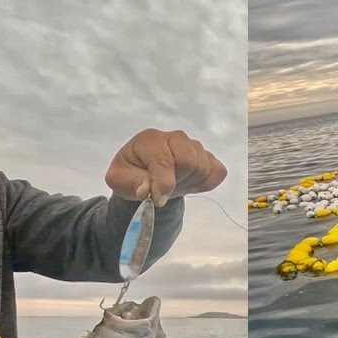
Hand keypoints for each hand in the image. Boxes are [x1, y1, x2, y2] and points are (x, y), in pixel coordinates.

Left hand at [106, 129, 227, 206]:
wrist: (147, 175)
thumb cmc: (132, 174)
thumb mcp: (119, 181)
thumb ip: (131, 184)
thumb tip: (146, 190)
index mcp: (150, 140)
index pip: (164, 160)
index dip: (163, 184)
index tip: (158, 200)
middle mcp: (175, 137)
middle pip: (189, 161)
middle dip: (178, 181)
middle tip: (166, 189)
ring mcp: (194, 146)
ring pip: (204, 167)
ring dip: (190, 183)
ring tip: (175, 185)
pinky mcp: (209, 157)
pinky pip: (218, 172)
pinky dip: (206, 183)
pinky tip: (189, 183)